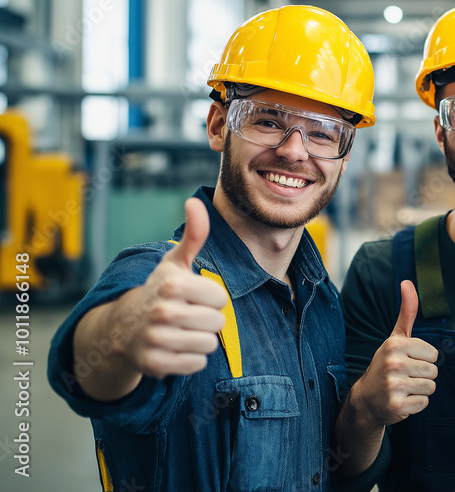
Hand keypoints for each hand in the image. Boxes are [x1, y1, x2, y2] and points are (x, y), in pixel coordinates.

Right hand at [111, 198, 228, 377]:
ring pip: (209, 345)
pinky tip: (174, 347)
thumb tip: (195, 202)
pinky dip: (190, 359)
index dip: (210, 298)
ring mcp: (156, 340)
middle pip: (217, 323)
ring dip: (199, 339)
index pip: (220, 299)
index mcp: (173, 285)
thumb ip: (194, 235)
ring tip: (180, 331)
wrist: (122, 328)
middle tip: (186, 315)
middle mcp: (162, 312)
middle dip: (206, 320)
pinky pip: (196, 364)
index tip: (192, 296)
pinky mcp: (155, 364)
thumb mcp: (175, 263)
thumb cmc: (159, 291)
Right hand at [354, 281, 437, 425]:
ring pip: (430, 387)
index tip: (407, 361)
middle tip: (404, 376)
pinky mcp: (396, 406)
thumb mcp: (395, 337)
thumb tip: (407, 282)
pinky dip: (415, 404)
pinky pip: (423, 403)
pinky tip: (401, 400)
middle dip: (422, 375)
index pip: (434, 353)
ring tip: (403, 387)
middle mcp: (393, 363)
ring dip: (420, 390)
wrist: (366, 399)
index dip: (423, 359)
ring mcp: (393, 386)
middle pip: (434, 371)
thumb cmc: (386, 364)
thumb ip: (407, 312)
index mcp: (395, 344)